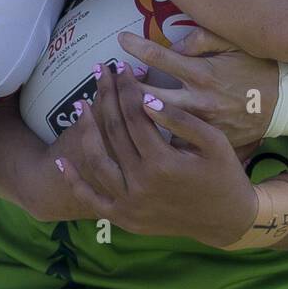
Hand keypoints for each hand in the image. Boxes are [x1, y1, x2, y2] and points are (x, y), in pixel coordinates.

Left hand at [56, 61, 257, 248]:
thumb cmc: (224, 175)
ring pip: (97, 160)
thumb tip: (148, 99)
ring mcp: (128, 203)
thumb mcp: (214, 143)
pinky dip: (75, 181)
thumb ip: (181, 120)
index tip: (122, 68)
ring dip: (86, 130)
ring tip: (81, 104)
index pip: (135, 115)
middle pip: (114, 131)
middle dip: (106, 97)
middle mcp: (141, 183)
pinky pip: (92, 199)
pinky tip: (62, 161)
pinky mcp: (123, 218)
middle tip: (99, 72)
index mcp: (163, 162)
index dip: (126, 88)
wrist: (225, 220)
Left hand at [117, 29, 278, 146]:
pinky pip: (170, 150)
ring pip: (152, 128)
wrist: (285, 108)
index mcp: (203, 75)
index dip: (137, 47)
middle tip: (103, 78)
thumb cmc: (257, 71)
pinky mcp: (202, 148)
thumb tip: (174, 41)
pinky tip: (124, 142)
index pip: (161, 58)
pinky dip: (146, 146)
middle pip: (146, 98)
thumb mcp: (236, 45)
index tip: (118, 40)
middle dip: (120, 88)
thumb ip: (204, 38)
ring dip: (124, 118)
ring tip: (98, 107)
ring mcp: (199, 128)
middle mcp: (197, 103)